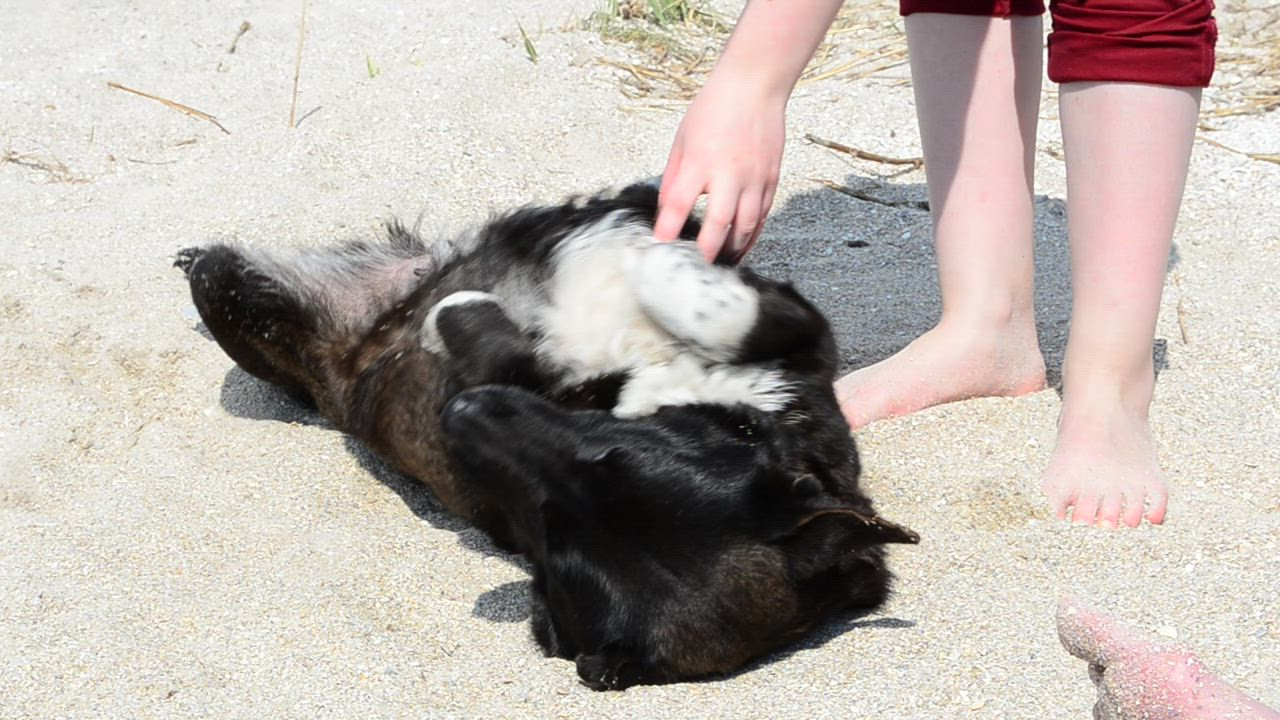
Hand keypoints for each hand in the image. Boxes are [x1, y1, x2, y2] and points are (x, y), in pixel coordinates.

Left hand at [652, 75, 785, 263]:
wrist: (755, 85)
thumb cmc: (715, 109)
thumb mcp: (682, 140)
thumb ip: (673, 178)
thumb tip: (666, 210)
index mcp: (700, 161)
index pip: (678, 203)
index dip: (668, 229)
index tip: (661, 247)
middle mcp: (729, 172)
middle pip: (718, 223)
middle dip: (707, 250)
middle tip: (698, 268)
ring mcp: (755, 177)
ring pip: (746, 225)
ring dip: (733, 249)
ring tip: (722, 263)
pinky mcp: (772, 178)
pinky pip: (763, 215)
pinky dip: (752, 234)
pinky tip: (742, 245)